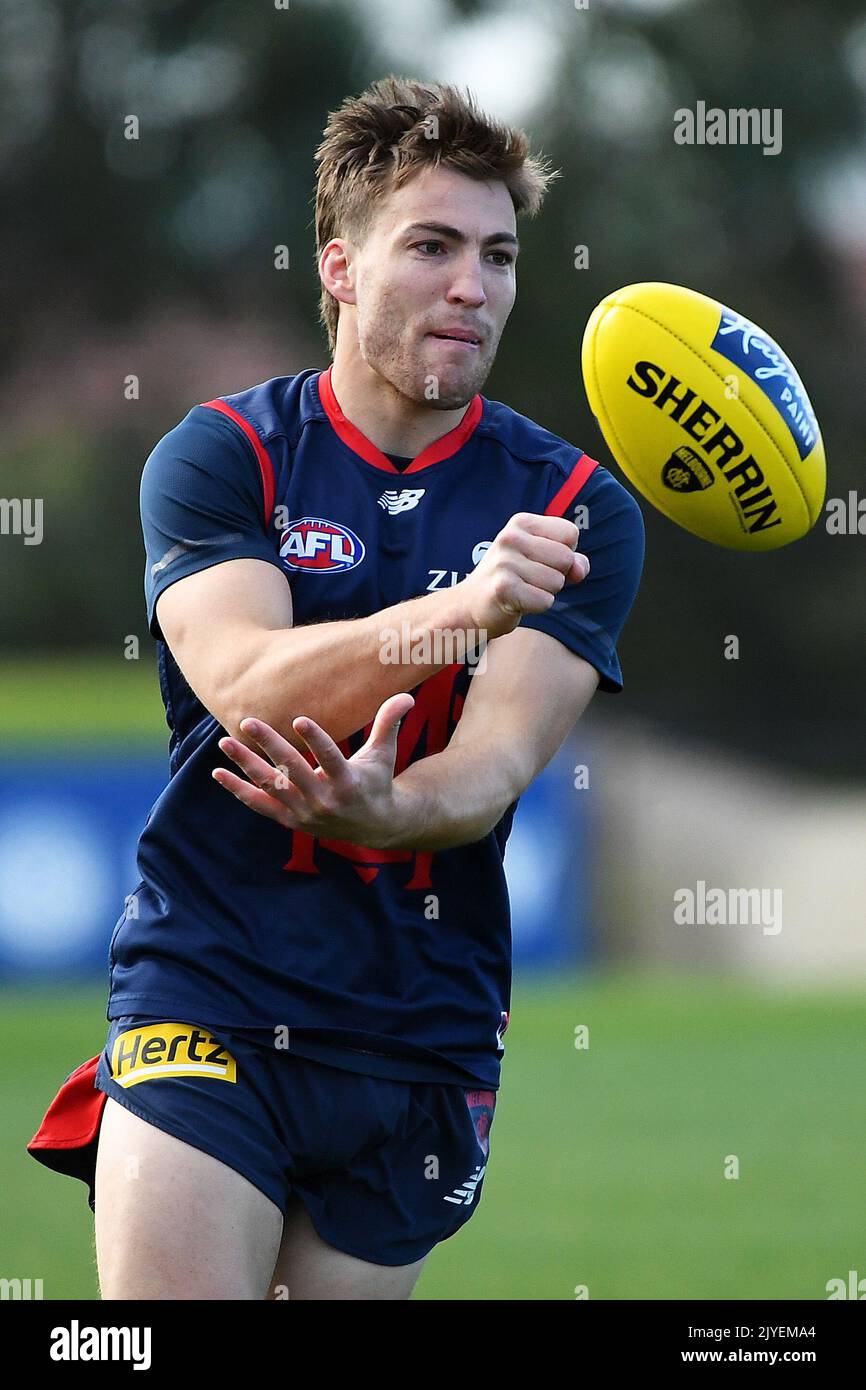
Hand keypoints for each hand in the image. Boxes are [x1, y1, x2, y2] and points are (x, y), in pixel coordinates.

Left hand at [212, 692, 414, 847]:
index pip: (330, 759)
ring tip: (225, 743)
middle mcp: (324, 800)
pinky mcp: (290, 820)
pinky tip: (219, 773)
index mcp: (348, 782)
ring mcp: (304, 813)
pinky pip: (260, 805)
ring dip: (246, 765)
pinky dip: (238, 790)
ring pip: (271, 786)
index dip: (316, 740)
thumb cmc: (377, 781)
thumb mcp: (384, 754)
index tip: (300, 718)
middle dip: (269, 746)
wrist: (374, 827)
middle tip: (248, 722)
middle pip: (293, 771)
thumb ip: (389, 723)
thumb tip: (405, 696)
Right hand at [460, 511, 589, 637]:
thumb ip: (572, 560)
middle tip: (529, 579)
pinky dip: (536, 607)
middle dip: (556, 575)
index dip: (565, 552)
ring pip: (557, 582)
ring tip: (522, 590)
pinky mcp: (503, 588)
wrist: (472, 604)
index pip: (570, 533)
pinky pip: (545, 601)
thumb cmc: (514, 578)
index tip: (540, 560)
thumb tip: (579, 570)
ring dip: (545, 592)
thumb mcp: (544, 560)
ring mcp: (505, 562)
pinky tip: (517, 603)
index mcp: (521, 522)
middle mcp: (510, 537)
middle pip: (566, 558)